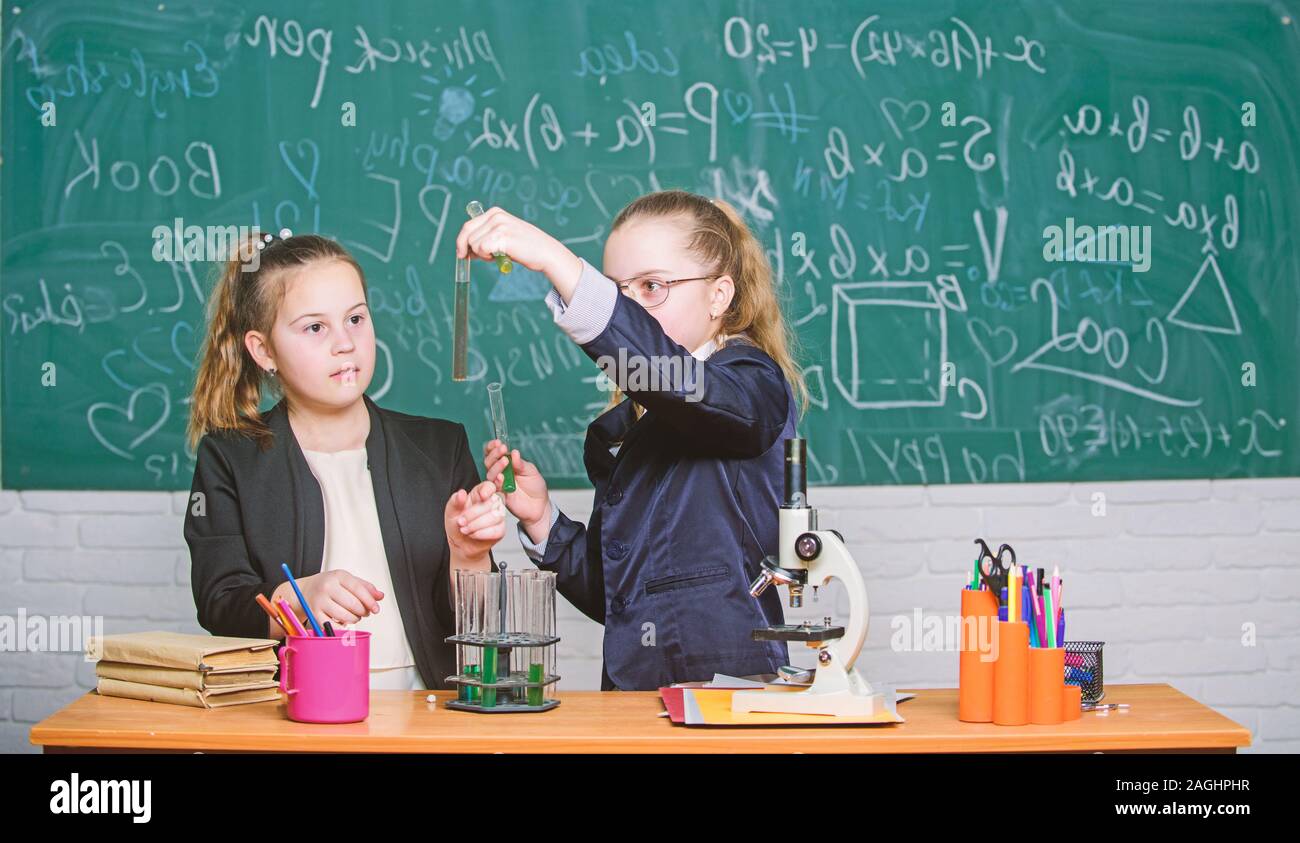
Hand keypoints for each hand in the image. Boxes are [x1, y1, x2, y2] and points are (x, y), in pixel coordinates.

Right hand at [282, 570, 383, 627]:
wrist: (304, 591)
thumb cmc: (328, 585)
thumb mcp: (346, 580)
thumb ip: (365, 587)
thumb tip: (380, 596)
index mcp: (338, 576)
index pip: (358, 589)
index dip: (370, 601)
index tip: (376, 609)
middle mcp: (327, 587)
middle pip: (353, 604)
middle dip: (363, 612)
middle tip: (364, 613)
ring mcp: (319, 601)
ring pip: (345, 616)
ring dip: (354, 619)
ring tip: (354, 616)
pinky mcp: (313, 615)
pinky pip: (333, 626)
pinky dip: (342, 626)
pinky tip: (342, 621)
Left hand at [445, 480, 505, 560]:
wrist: (460, 544)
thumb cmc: (457, 525)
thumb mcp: (451, 512)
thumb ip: (455, 501)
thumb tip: (461, 494)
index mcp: (479, 494)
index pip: (489, 486)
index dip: (488, 489)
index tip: (482, 496)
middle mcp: (491, 503)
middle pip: (492, 502)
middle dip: (474, 514)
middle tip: (461, 521)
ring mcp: (498, 516)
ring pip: (495, 517)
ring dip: (476, 525)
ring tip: (465, 529)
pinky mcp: (500, 530)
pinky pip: (496, 530)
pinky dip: (482, 533)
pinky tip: (474, 534)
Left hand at [455, 206, 581, 291]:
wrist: (546, 252)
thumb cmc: (525, 248)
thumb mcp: (503, 236)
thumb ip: (486, 237)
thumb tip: (463, 249)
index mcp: (494, 212)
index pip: (468, 226)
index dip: (461, 241)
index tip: (462, 253)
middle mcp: (495, 215)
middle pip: (467, 234)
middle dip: (469, 250)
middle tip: (483, 258)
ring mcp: (499, 225)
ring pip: (473, 244)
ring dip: (482, 255)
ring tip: (498, 256)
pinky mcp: (502, 236)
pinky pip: (481, 249)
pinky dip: (487, 257)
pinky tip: (500, 257)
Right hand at [483, 439, 550, 539]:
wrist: (539, 506)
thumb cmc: (535, 487)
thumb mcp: (531, 471)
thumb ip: (521, 463)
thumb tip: (514, 453)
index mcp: (508, 464)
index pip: (495, 453)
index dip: (493, 447)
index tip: (498, 443)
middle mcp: (501, 473)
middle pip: (489, 461)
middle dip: (494, 454)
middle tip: (502, 449)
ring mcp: (499, 484)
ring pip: (490, 473)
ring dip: (496, 466)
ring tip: (504, 462)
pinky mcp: (499, 495)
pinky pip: (494, 488)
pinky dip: (496, 481)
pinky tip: (501, 477)